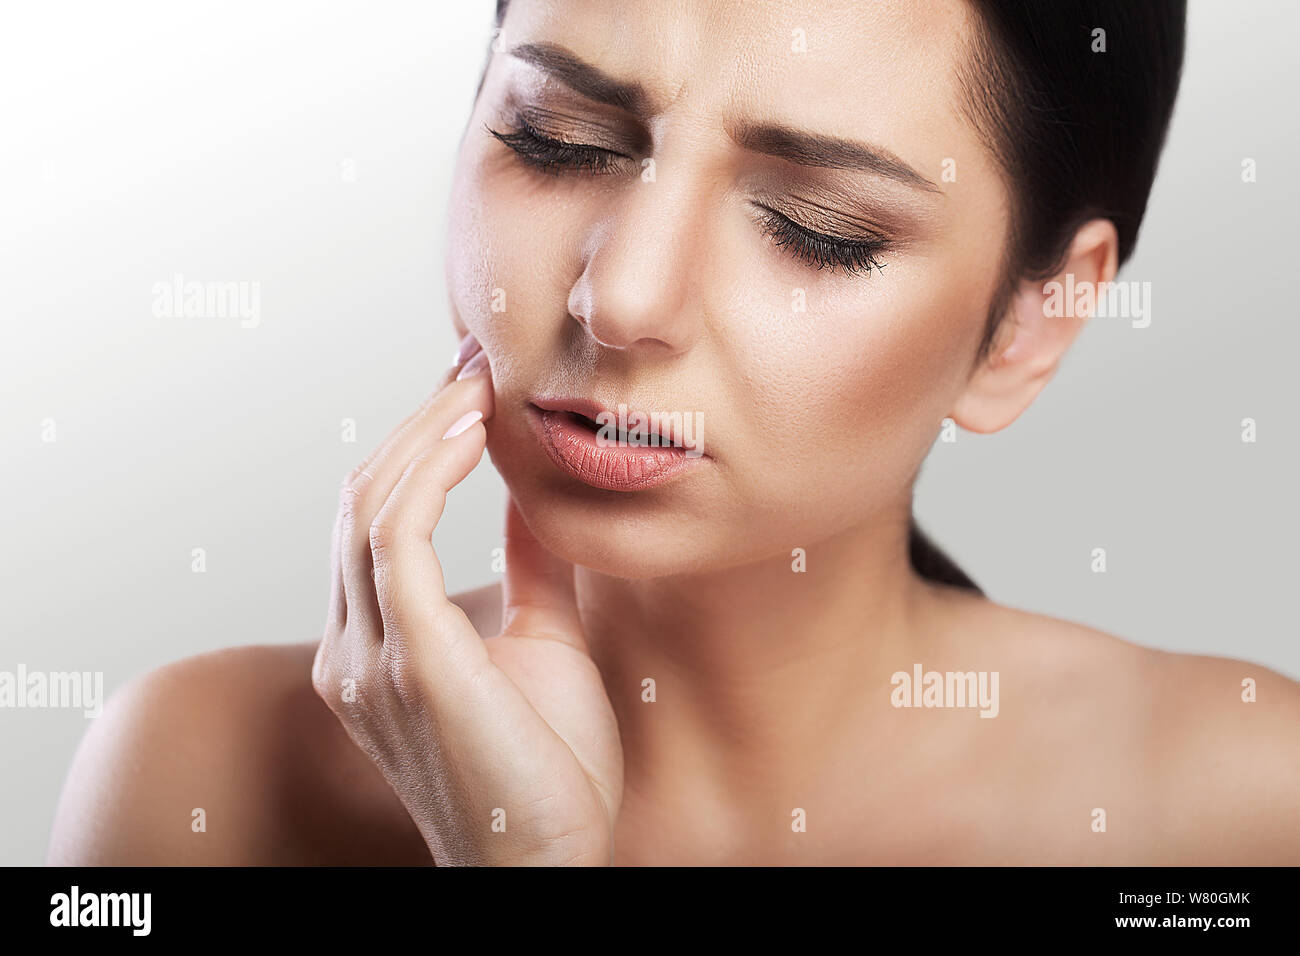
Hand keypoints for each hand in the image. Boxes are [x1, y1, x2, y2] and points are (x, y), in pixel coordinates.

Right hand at [312, 335, 623, 864]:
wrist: (550, 863)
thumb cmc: (547, 770)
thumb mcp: (543, 643)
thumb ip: (531, 573)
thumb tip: (539, 499)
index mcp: (376, 646)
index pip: (378, 518)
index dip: (417, 444)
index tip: (472, 387)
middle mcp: (354, 649)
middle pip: (363, 500)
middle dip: (419, 420)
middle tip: (477, 358)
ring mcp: (370, 658)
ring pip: (371, 508)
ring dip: (424, 431)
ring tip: (479, 379)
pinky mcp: (409, 663)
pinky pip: (398, 541)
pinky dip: (427, 475)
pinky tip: (472, 433)